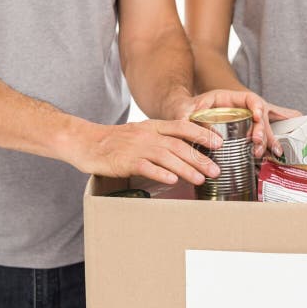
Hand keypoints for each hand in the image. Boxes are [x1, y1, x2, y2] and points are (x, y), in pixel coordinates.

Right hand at [69, 119, 223, 185]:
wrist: (87, 142)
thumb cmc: (118, 141)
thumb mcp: (143, 132)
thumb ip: (164, 138)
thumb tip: (189, 152)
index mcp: (154, 126)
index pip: (183, 127)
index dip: (202, 134)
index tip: (219, 143)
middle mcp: (148, 135)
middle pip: (179, 145)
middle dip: (200, 158)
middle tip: (216, 170)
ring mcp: (136, 148)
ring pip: (166, 156)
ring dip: (186, 168)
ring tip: (201, 179)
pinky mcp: (125, 161)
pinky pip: (145, 167)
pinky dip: (160, 173)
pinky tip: (173, 180)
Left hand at [164, 89, 301, 157]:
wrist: (182, 118)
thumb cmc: (184, 110)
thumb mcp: (186, 110)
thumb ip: (190, 116)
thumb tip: (200, 131)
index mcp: (229, 99)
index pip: (249, 99)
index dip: (256, 106)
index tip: (257, 116)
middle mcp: (240, 111)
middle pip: (259, 117)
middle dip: (262, 129)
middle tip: (256, 140)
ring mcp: (243, 124)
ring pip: (261, 131)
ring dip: (264, 142)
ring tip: (258, 153)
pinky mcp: (242, 137)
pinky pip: (257, 141)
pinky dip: (264, 149)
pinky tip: (268, 157)